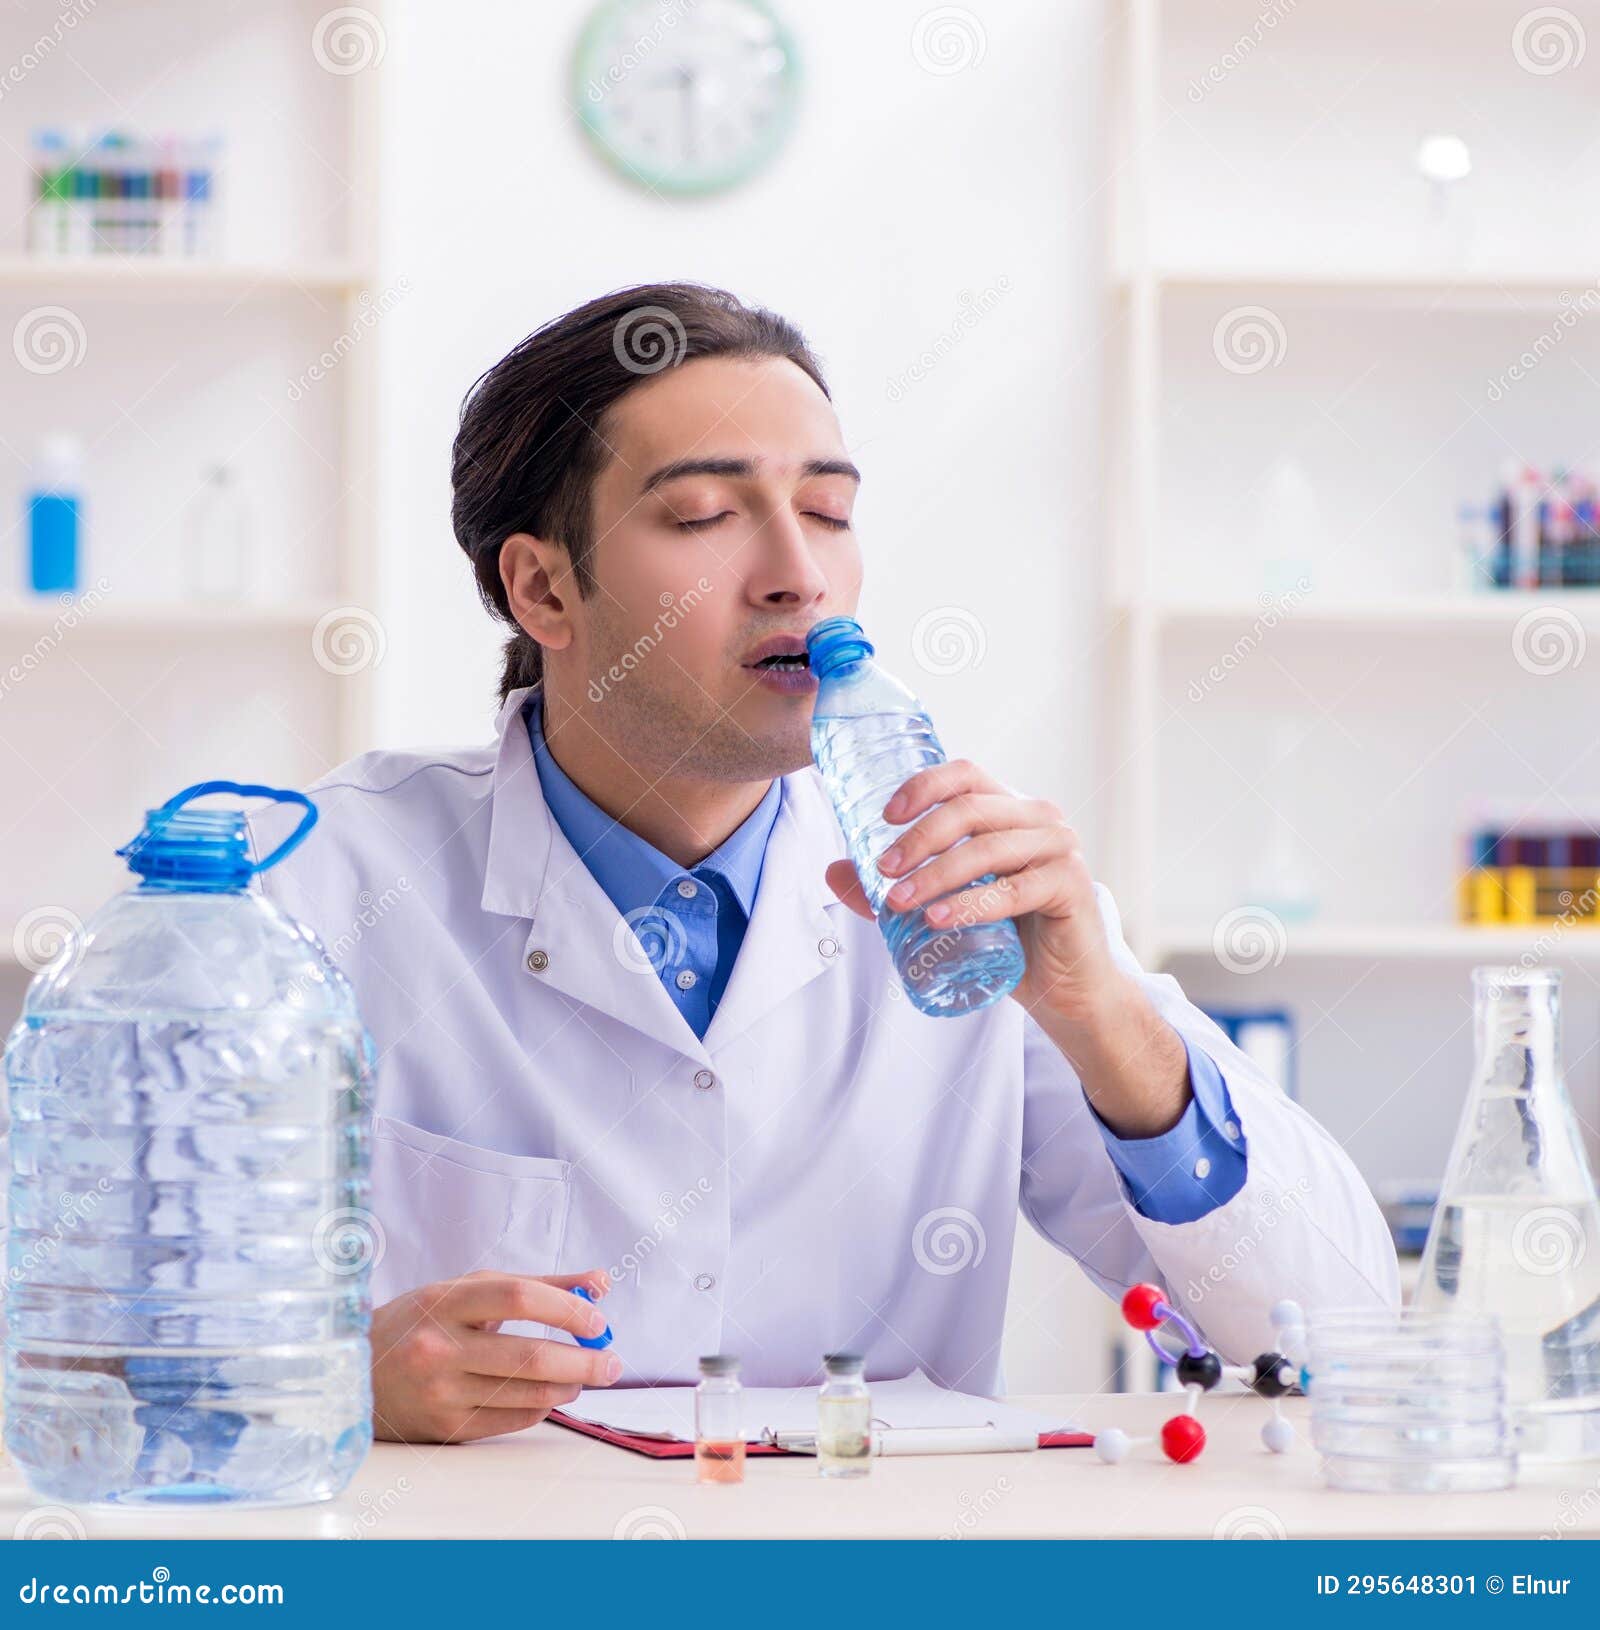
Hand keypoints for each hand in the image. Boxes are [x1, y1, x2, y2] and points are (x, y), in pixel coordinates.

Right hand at [371, 1268, 620, 1443]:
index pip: (518, 1297)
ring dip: (570, 1386)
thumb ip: (539, 1284)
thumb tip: (600, 1283)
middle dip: (584, 1361)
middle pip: (530, 1356)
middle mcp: (439, 1348)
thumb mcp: (470, 1289)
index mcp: (445, 1302)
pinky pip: (512, 1420)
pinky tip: (551, 1394)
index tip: (597, 1320)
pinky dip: (542, 1406)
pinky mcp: (446, 1429)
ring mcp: (441, 1393)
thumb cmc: (424, 1321)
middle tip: (613, 1361)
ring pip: (527, 1394)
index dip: (566, 1308)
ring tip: (585, 1376)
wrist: (358, 1373)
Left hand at [824, 757, 1189, 1137]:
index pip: (965, 775)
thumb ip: (895, 886)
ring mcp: (1059, 849)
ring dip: (936, 874)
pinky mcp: (1071, 885)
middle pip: (970, 808)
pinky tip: (939, 919)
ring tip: (898, 902)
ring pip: (988, 848)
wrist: (1065, 988)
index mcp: (1008, 810)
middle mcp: (1038, 818)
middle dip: (918, 838)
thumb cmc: (1008, 939)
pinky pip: (1016, 889)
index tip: (885, 816)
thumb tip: (833, 872)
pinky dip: (973, 904)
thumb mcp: (948, 905)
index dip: (923, 786)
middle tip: (882, 870)